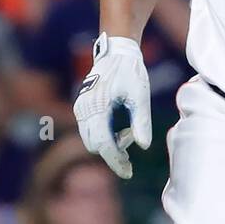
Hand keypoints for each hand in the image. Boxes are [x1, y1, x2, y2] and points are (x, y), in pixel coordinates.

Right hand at [74, 33, 151, 177]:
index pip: (103, 144)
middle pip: (94, 145)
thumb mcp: (141, 95)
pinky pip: (91, 130)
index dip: (116, 161)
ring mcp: (80, 108)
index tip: (128, 172)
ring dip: (110, 144)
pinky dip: (106, 135)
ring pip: (91, 139)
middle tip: (133, 152)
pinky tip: (123, 129)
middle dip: (113, 153)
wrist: (118, 51)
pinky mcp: (83, 108)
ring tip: (130, 133)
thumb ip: (142, 121)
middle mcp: (83, 109)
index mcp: (96, 107)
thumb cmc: (131, 71)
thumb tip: (144, 146)